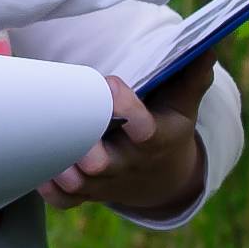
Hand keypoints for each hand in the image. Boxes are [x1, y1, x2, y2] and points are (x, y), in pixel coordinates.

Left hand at [44, 65, 209, 213]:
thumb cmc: (168, 126)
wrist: (163, 175)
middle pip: (103, 164)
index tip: (112, 84)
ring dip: (62, 169)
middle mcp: (128, 162)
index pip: (143, 129)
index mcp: (154, 138)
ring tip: (49, 147)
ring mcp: (106, 181)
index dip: (126, 109)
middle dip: (86, 149)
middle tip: (70, 124)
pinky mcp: (88, 193)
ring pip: (79, 184)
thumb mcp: (183, 104)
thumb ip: (192, 76)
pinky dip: (51, 190)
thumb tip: (206, 46)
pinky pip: (65, 201)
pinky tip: (42, 169)